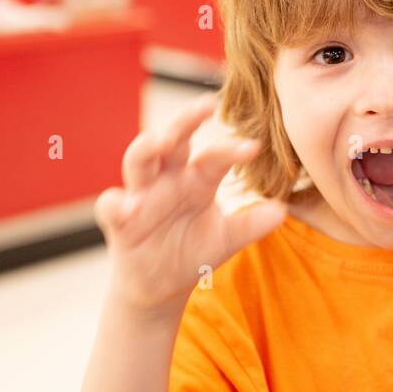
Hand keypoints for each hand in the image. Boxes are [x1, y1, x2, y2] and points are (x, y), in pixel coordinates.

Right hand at [93, 92, 286, 318]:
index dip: (232, 150)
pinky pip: (110, 206)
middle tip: (205, 105)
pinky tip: (126, 207)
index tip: (255, 147)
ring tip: (162, 141)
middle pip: (173, 139)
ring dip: (148, 146)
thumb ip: (250, 225)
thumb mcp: (225, 240)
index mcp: (197, 179)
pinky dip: (115, 204)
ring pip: (138, 159)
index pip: (214, 156)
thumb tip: (282, 211)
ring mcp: (141, 195)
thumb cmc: (193, 251)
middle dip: (185, 120)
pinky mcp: (119, 220)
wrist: (161, 286)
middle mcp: (168, 178)